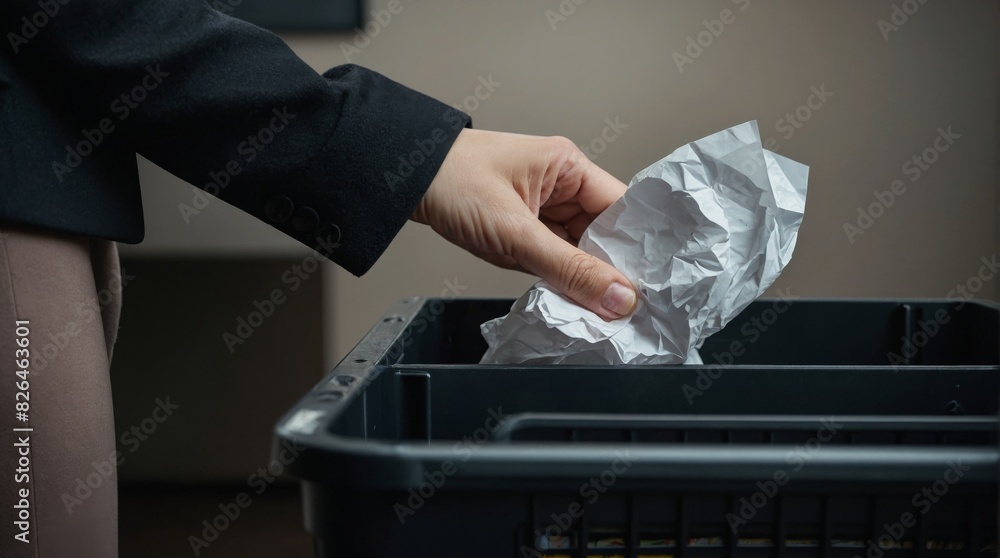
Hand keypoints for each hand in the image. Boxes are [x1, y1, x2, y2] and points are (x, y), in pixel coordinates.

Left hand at [412, 128, 637, 319]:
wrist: (402, 181)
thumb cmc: (451, 183)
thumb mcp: (514, 233)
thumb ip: (568, 270)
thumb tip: (619, 298)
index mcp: (569, 167)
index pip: (623, 210)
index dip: (637, 249)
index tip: (651, 287)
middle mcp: (562, 184)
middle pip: (604, 235)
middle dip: (608, 270)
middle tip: (624, 310)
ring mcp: (543, 208)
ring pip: (579, 251)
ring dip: (581, 277)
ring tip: (597, 307)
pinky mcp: (525, 228)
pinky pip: (554, 257)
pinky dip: (558, 277)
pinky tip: (567, 297)